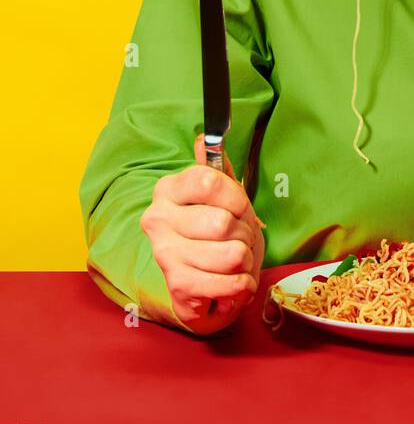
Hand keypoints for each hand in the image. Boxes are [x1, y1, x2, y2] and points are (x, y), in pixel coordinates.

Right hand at [139, 135, 265, 335]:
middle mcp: (158, 218)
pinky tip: (235, 282)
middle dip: (245, 234)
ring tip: (237, 261)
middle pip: (223, 222)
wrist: (202, 285)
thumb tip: (204, 139)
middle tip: (241, 239)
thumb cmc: (215, 235)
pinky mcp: (177, 284)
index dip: (237, 198)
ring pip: (231, 254)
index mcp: (168, 189)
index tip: (240, 208)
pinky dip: (243, 285)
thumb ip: (217, 168)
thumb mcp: (222, 197)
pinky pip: (229, 283)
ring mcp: (164, 252)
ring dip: (246, 260)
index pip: (210, 182)